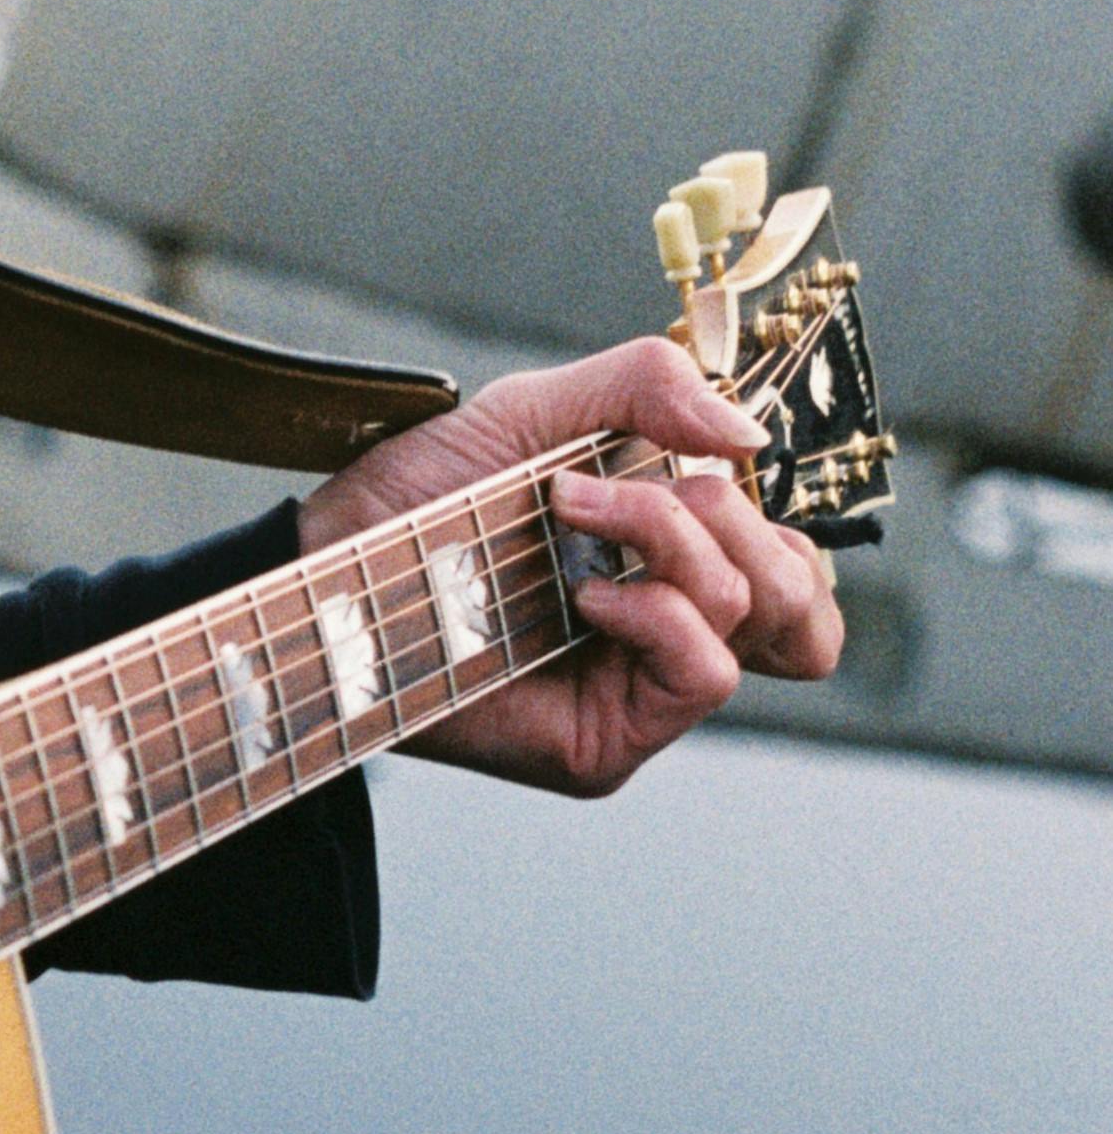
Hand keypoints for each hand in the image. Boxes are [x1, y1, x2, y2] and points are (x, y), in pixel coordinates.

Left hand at [297, 334, 841, 796]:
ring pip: (755, 618)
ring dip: (676, 540)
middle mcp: (665, 637)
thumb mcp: (544, 406)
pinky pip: (702, 676)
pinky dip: (660, 613)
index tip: (697, 465)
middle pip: (795, 594)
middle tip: (610, 489)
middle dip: (725, 514)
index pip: (794, 571)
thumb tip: (751, 436)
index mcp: (670, 568)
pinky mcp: (604, 745)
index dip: (775, 518)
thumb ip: (651, 387)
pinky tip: (586, 593)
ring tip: (574, 517)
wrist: (339, 554)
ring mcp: (636, 695)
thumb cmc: (424, 491)